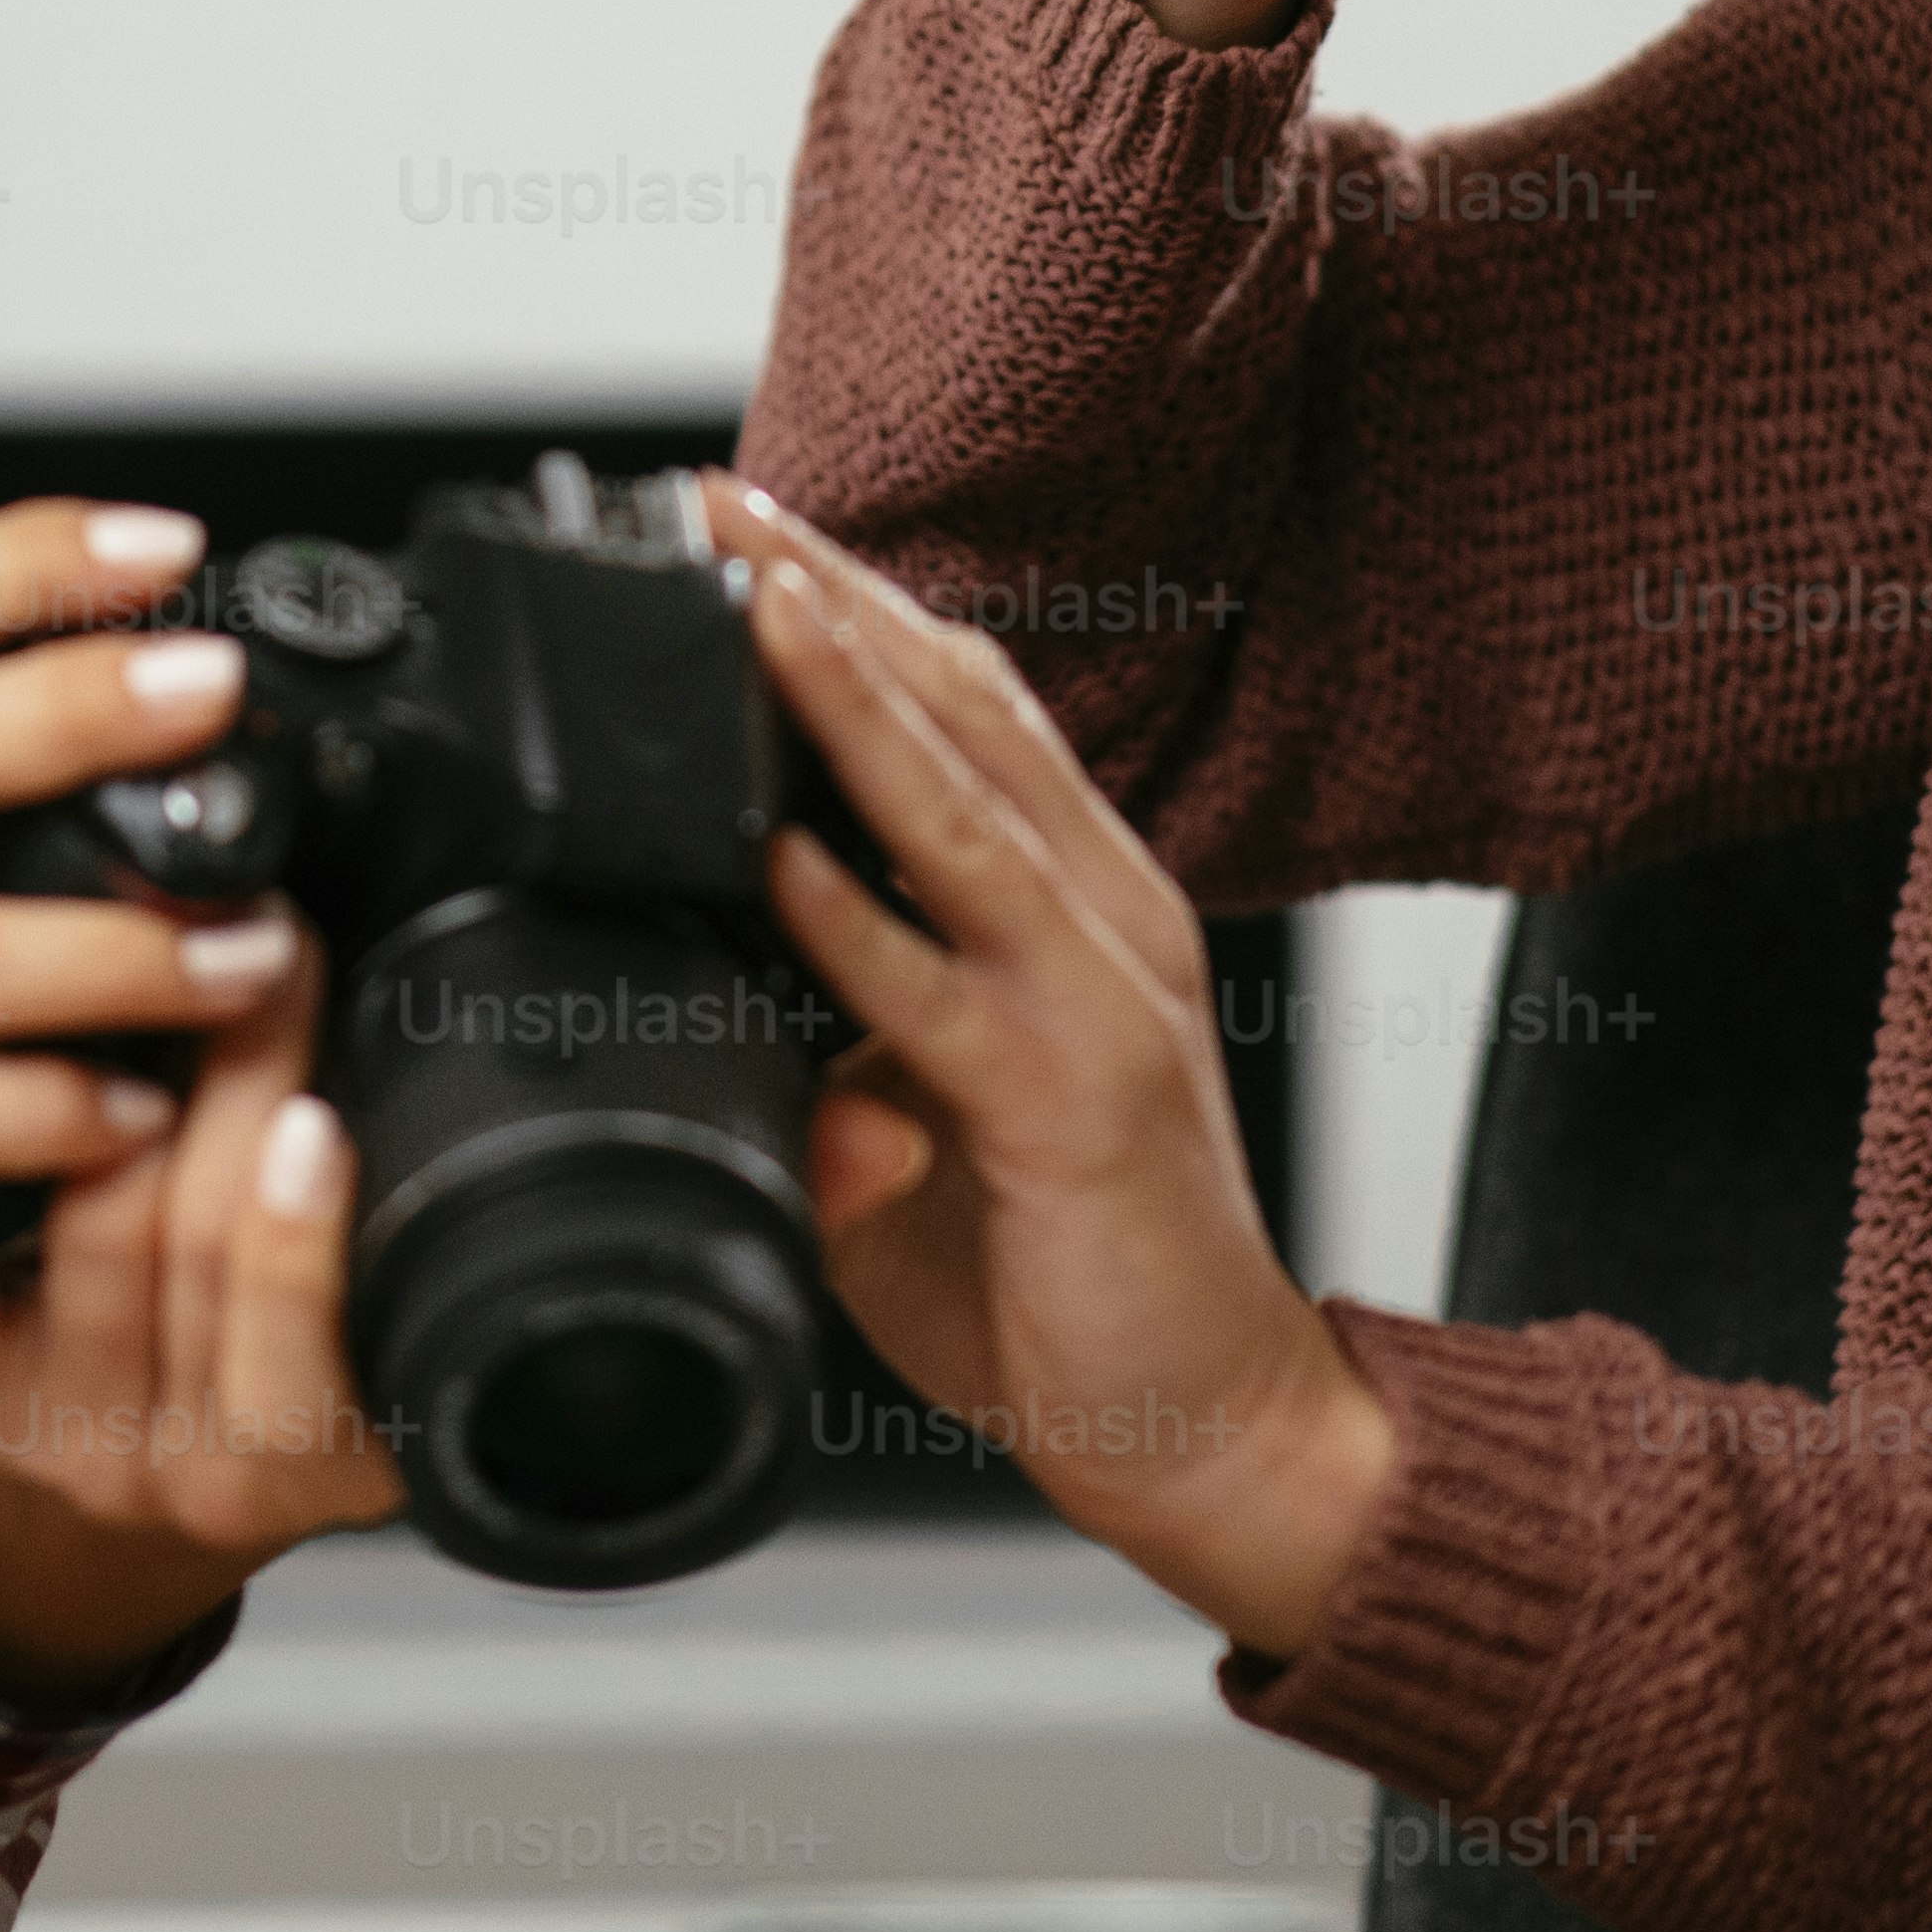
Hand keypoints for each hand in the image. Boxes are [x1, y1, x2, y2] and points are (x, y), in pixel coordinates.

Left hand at [0, 930, 402, 1689]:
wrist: (175, 1432)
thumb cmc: (304, 1338)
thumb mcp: (384, 1302)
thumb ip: (382, 1209)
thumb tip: (382, 1047)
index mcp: (310, 1468)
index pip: (301, 1357)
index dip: (301, 1227)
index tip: (320, 1109)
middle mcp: (178, 1476)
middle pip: (195, 1248)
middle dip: (240, 1076)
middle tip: (258, 951)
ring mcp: (62, 1434)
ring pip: (95, 1222)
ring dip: (125, 1075)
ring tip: (154, 964)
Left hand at [714, 476, 1397, 1654]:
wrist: (1216, 1429)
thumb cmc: (1065, 1275)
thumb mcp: (919, 1127)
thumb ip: (833, 1046)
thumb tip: (735, 989)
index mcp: (1077, 900)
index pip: (960, 710)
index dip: (856, 608)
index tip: (740, 529)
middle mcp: (1106, 915)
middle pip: (960, 708)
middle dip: (834, 596)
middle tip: (715, 502)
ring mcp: (1102, 1000)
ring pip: (958, 809)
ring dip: (847, 698)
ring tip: (754, 599)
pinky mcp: (1079, 1103)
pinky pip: (946, 991)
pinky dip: (856, 916)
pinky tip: (778, 855)